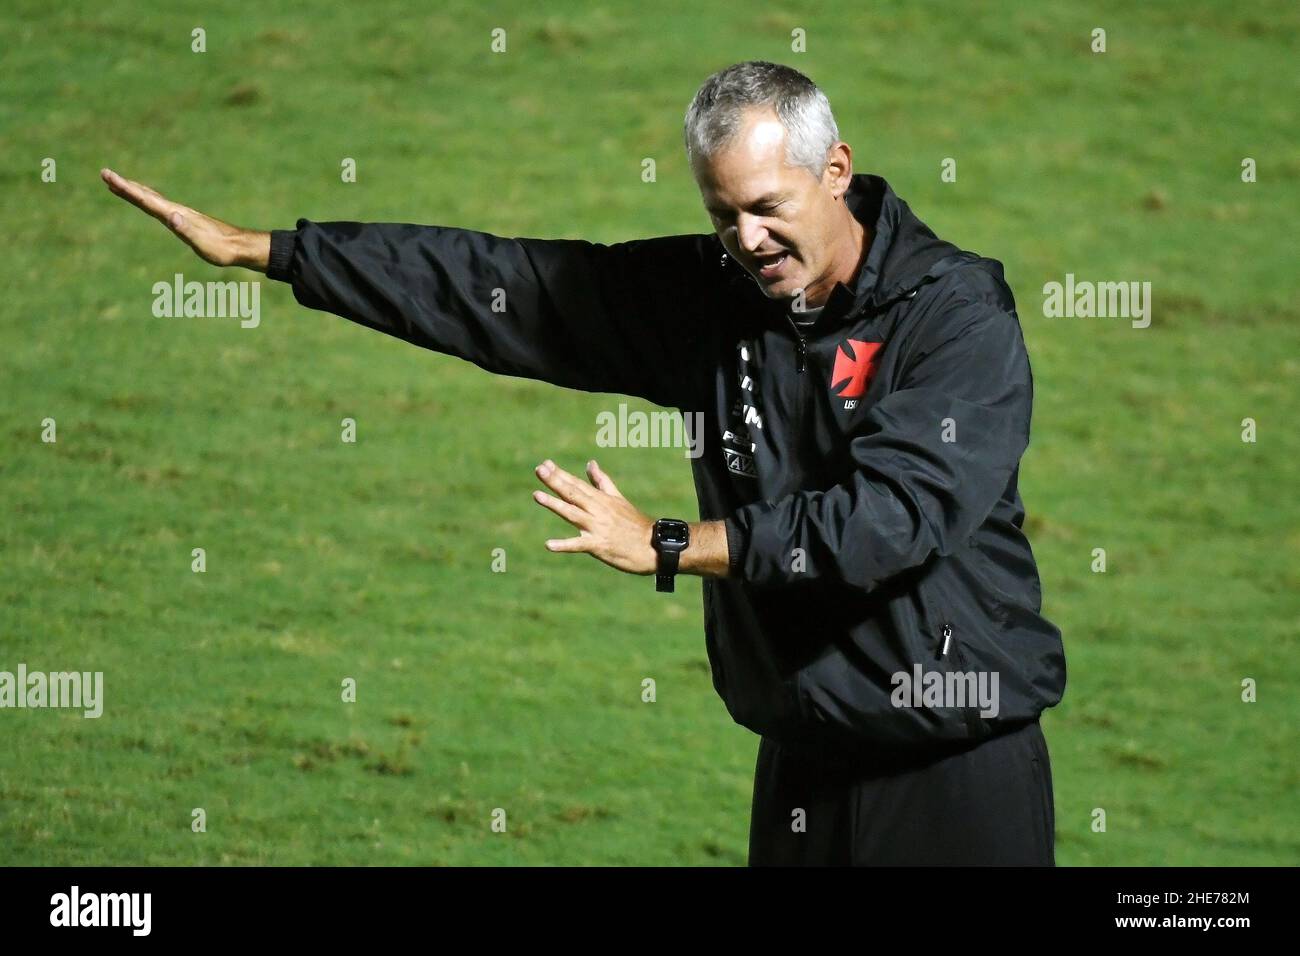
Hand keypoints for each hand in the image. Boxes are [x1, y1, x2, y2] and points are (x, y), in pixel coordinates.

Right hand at [100, 168, 269, 270]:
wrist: (239, 247)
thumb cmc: (221, 248)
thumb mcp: (203, 243)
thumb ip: (187, 230)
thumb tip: (171, 216)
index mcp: (175, 215)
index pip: (145, 200)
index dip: (125, 188)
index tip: (108, 176)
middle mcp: (175, 211)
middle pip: (145, 195)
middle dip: (124, 186)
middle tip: (105, 174)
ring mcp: (180, 214)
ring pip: (152, 199)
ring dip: (134, 191)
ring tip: (119, 184)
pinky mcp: (184, 220)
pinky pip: (160, 206)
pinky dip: (148, 200)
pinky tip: (148, 201)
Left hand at [532, 459, 656, 574]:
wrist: (654, 546)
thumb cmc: (636, 523)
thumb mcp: (618, 499)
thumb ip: (602, 481)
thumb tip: (590, 463)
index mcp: (602, 500)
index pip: (577, 484)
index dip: (560, 474)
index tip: (545, 464)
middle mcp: (598, 510)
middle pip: (573, 493)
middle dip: (555, 481)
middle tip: (539, 470)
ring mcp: (598, 527)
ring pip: (572, 513)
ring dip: (554, 504)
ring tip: (537, 495)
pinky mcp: (599, 546)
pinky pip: (579, 545)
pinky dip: (564, 545)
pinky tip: (549, 545)